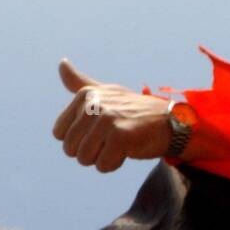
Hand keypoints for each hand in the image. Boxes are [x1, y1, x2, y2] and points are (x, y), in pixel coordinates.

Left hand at [52, 59, 170, 171]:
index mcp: (85, 95)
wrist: (169, 121)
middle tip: (110, 138)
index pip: (60, 134)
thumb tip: (61, 64)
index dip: (78, 139)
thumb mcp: (105, 93)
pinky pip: (102, 165)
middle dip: (89, 151)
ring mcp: (106, 119)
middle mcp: (93, 104)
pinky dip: (114, 164)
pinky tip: (127, 149)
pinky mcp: (119, 136)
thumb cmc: (133, 111)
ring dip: (102, 158)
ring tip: (118, 143)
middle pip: (70, 149)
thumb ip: (80, 83)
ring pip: (84, 159)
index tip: (98, 130)